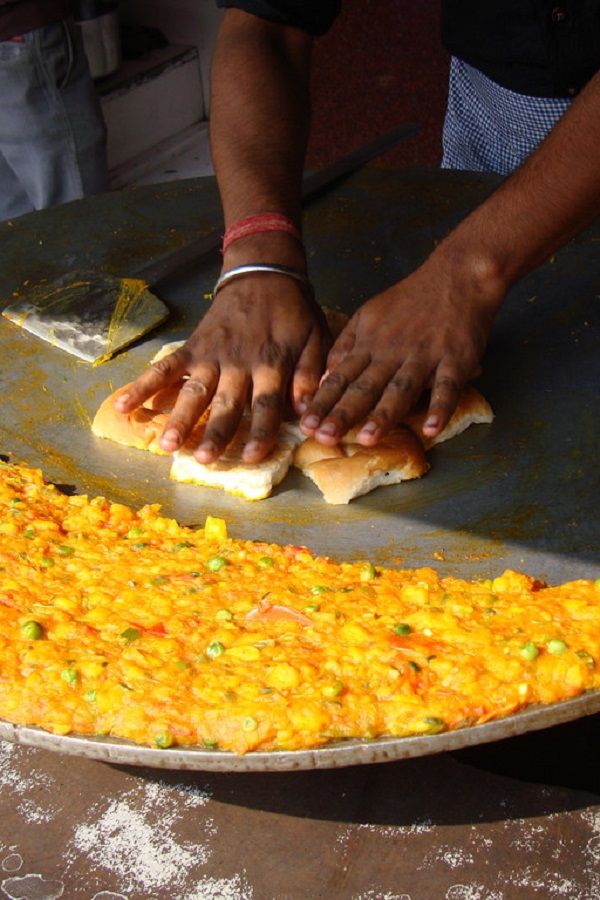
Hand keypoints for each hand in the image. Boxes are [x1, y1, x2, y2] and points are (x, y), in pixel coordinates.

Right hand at [114, 273, 330, 462]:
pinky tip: (123, 406)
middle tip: (203, 460)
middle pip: (226, 403)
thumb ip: (310, 374)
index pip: (266, 403)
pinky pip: (165, 368)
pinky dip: (143, 385)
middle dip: (214, 433)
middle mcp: (238, 363)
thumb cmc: (293, 312)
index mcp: (271, 363)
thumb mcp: (315, 338)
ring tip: (166, 446)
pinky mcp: (192, 347)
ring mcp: (211, 355)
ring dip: (179, 419)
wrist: (262, 274)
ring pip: (194, 391)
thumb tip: (306, 410)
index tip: (250, 456)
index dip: (260, 431)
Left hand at [300, 255, 502, 445]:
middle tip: (325, 438)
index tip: (306, 426)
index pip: (341, 378)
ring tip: (367, 438)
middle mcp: (392, 352)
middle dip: (343, 413)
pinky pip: (447, 386)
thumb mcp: (368, 315)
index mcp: (369, 344)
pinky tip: (432, 430)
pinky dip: (441, 407)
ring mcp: (424, 356)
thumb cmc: (410, 301)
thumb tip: (325, 377)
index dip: (323, 403)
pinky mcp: (455, 359)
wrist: (457, 276)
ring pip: (400, 388)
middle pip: (364, 387)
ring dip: (384, 414)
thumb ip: (346, 346)